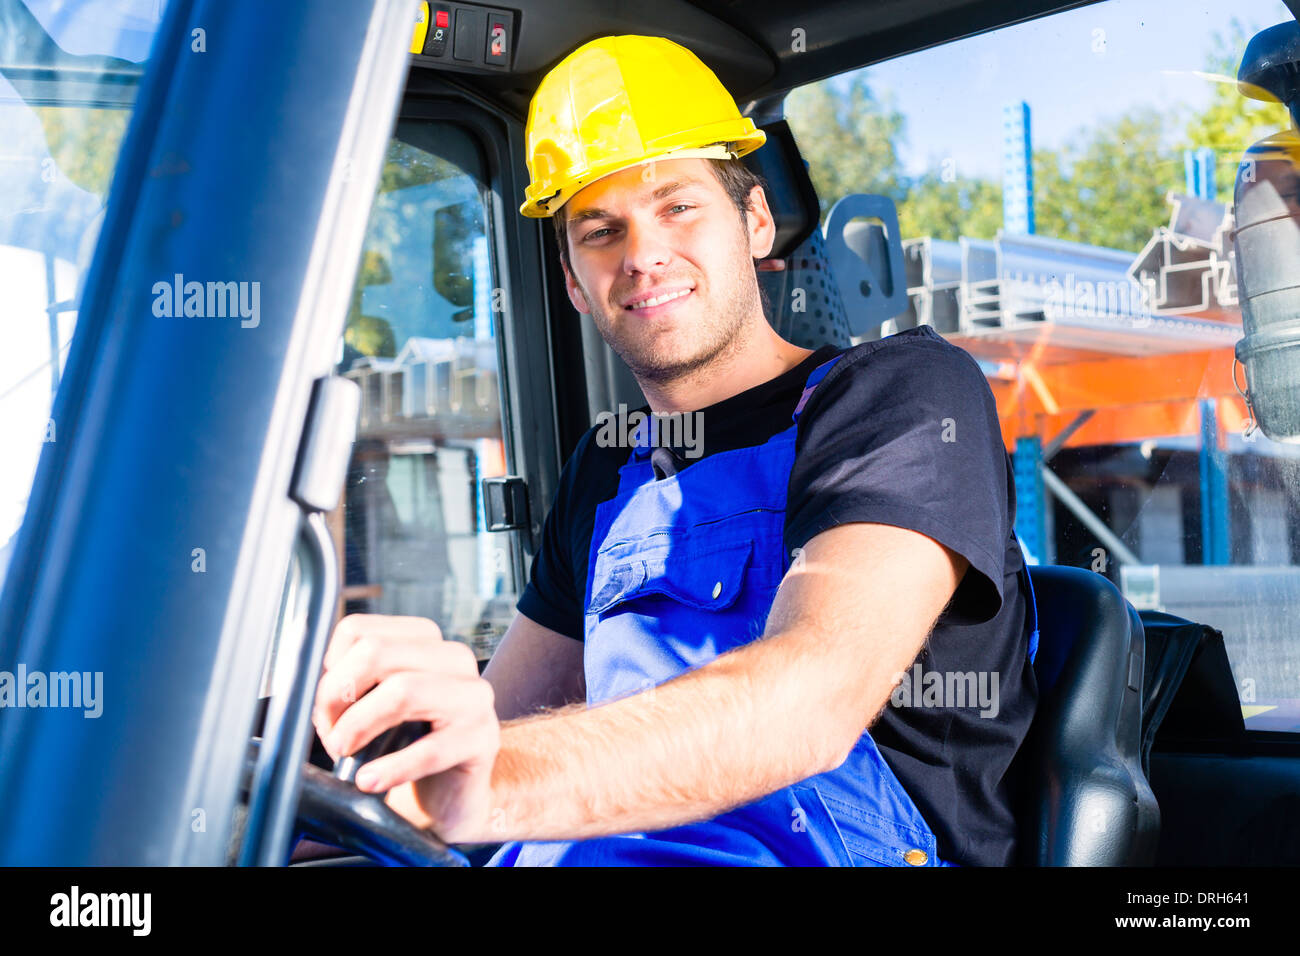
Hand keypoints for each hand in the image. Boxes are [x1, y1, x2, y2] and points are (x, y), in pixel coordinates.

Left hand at [311, 614, 499, 843]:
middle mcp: (453, 658)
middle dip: (337, 696)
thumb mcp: (375, 705)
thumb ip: (346, 686)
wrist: (453, 791)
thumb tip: (306, 686)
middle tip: (329, 733)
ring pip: (402, 690)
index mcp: (425, 641)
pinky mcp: (482, 738)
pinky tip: (369, 780)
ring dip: (358, 727)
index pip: (359, 630)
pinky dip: (391, 768)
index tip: (323, 704)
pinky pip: (430, 750)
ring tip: (344, 753)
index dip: (328, 669)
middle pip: (376, 653)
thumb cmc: (408, 744)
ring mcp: (474, 696)